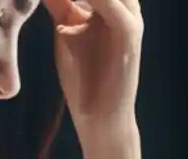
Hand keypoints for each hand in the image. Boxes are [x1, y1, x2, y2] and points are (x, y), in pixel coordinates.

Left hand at [42, 0, 142, 135]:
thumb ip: (61, 4)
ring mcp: (130, 17)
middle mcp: (126, 6)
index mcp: (114, 4)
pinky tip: (70, 1)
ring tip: (58, 2)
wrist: (100, 118)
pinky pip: (109, 2)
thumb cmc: (85, 78)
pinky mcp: (128, 33)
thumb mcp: (66, 30)